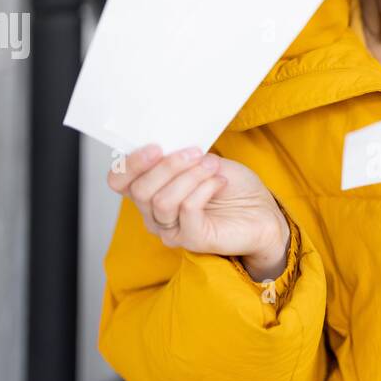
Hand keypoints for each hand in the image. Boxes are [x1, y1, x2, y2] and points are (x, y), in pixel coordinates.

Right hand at [106, 144, 289, 270]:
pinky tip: (219, 182)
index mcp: (149, 191)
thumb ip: (180, 154)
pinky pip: (187, 209)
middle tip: (195, 153)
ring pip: (162, 201)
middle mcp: (154, 214)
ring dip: (189, 176)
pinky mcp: (192, 239)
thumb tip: (169, 141)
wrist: (263, 212)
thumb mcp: (203, 160)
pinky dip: (204, 188)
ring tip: (212, 166)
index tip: (157, 146)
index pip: (118, 181)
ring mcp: (172, 229)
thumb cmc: (232, 187)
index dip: (131, 163)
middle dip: (168, 166)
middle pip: (140, 190)